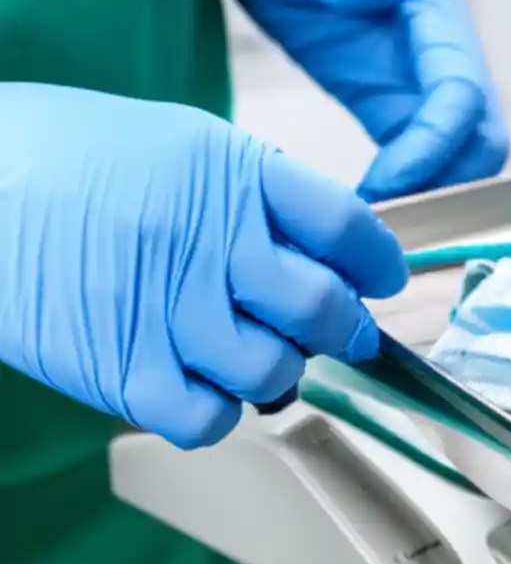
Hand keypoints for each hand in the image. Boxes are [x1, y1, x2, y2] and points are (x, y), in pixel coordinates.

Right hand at [0, 83, 407, 448]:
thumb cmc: (74, 159)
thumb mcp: (181, 145)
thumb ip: (259, 195)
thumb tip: (332, 259)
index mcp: (233, 173)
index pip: (345, 224)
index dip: (378, 261)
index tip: (382, 279)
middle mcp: (211, 239)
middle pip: (321, 308)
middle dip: (344, 329)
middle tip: (339, 332)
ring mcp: (167, 307)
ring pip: (273, 373)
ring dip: (276, 372)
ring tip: (248, 353)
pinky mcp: (119, 368)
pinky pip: (207, 419)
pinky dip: (215, 411)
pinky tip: (199, 384)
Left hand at [219, 0, 508, 201]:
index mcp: (431, 7)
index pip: (461, 95)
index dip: (433, 149)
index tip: (385, 185)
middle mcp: (441, 51)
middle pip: (482, 139)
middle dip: (447, 185)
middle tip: (384, 221)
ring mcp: (421, 82)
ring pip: (461, 159)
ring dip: (428, 195)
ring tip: (366, 223)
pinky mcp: (394, 105)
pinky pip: (422, 161)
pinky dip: (405, 191)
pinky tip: (359, 207)